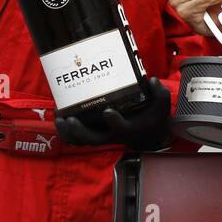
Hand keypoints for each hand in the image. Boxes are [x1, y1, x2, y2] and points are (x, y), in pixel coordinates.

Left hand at [56, 77, 172, 150]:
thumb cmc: (152, 118)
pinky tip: (60, 119)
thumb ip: (160, 94)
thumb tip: (152, 80)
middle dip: (80, 131)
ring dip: (68, 133)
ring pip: (81, 141)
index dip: (113, 121)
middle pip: (92, 139)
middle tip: (70, 119)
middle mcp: (112, 134)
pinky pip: (78, 139)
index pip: (120, 127)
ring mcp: (102, 136)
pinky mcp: (96, 134)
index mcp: (128, 128)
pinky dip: (67, 132)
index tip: (108, 112)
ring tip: (60, 118)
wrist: (148, 136)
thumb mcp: (161, 107)